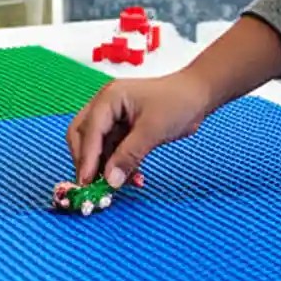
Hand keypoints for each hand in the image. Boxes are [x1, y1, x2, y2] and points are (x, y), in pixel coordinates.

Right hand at [66, 71, 213, 188]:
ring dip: (105, 166)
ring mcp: (112, 117)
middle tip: (93, 185)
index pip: (88, 131)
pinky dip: (118, 164)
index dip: (86, 158)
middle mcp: (104, 106)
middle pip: (82, 136)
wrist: (199, 95)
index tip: (86, 182)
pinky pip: (112, 149)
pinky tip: (133, 176)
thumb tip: (111, 180)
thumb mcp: (153, 131)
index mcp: (108, 99)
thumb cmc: (178, 103)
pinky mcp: (122, 127)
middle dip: (87, 161)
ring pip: (97, 146)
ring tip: (121, 183)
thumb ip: (129, 155)